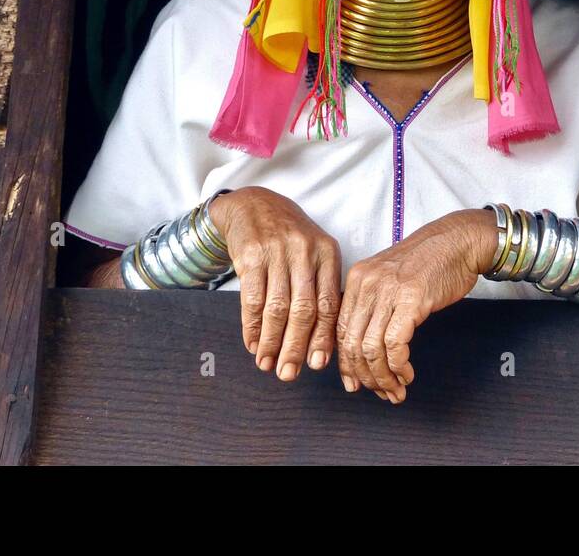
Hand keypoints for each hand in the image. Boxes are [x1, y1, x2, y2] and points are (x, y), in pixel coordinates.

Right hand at [208, 186, 341, 381]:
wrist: (253, 204)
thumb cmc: (289, 236)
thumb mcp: (314, 253)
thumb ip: (321, 289)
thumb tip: (322, 343)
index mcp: (327, 252)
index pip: (329, 303)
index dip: (322, 338)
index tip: (316, 365)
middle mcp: (304, 250)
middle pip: (303, 310)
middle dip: (295, 347)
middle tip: (288, 373)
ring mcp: (276, 251)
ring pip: (276, 308)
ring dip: (270, 342)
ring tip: (266, 363)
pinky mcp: (250, 254)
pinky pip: (251, 299)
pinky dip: (251, 326)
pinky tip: (251, 342)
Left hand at [336, 208, 497, 403]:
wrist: (458, 240)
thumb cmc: (429, 262)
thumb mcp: (389, 277)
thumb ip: (373, 304)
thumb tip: (364, 347)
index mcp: (357, 278)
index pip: (340, 330)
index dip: (346, 363)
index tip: (355, 384)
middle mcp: (367, 284)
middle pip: (351, 343)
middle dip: (364, 376)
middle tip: (380, 393)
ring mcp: (388, 291)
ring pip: (371, 349)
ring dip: (383, 378)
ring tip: (396, 390)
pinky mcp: (411, 300)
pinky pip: (395, 345)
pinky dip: (398, 367)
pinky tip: (406, 374)